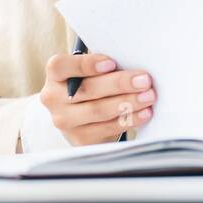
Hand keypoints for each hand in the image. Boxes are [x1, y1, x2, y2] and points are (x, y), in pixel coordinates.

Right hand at [40, 52, 156, 145]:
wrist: (83, 118)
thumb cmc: (93, 85)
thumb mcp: (92, 72)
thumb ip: (106, 65)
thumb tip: (133, 62)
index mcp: (55, 76)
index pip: (60, 66)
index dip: (86, 64)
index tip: (112, 63)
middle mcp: (54, 99)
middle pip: (87, 90)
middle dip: (119, 84)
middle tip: (144, 80)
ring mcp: (65, 121)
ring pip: (98, 111)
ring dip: (128, 103)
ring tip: (149, 96)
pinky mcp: (80, 139)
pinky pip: (107, 128)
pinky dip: (129, 120)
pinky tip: (144, 113)